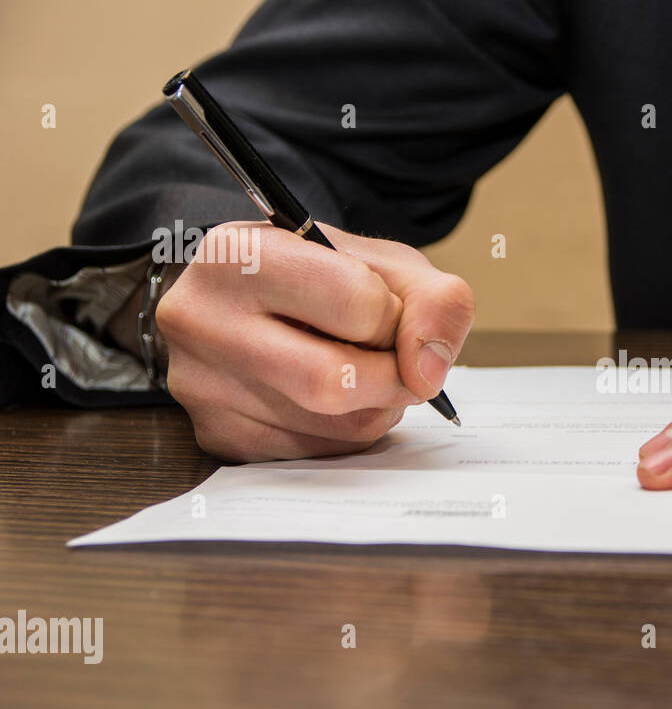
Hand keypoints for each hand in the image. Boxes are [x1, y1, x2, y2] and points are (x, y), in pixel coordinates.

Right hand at [155, 221, 473, 460]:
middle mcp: (202, 320)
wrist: (244, 303)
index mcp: (239, 254)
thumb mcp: (382, 263)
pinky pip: (319, 453)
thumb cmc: (317, 277)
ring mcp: (203, 386)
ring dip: (378, 406)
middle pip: (335, 381)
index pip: (355, 303)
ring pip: (336, 427)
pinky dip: (349, 431)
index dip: (394, 316)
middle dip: (392, 376)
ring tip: (364, 372)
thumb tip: (428, 375)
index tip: (387, 313)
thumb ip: (432, 300)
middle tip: (395, 361)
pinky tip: (334, 400)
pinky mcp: (220, 436)